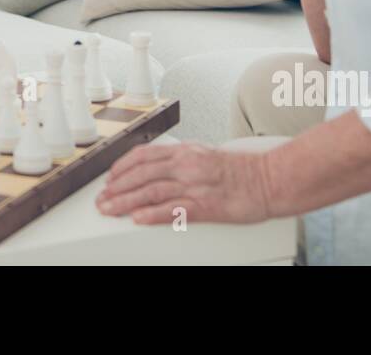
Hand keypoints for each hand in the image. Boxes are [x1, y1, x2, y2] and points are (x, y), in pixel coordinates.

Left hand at [95, 141, 270, 224]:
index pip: (144, 155)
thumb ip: (180, 159)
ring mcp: (195, 185)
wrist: (269, 179)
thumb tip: (155, 167)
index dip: (121, 166)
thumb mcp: (204, 154)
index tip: (109, 177)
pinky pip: (174, 210)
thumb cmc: (240, 171)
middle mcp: (187, 165)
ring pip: (151, 191)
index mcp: (185, 151)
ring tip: (109, 209)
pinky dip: (153, 214)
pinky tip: (138, 218)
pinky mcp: (206, 205)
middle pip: (142, 174)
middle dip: (117, 187)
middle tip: (101, 198)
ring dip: (126, 201)